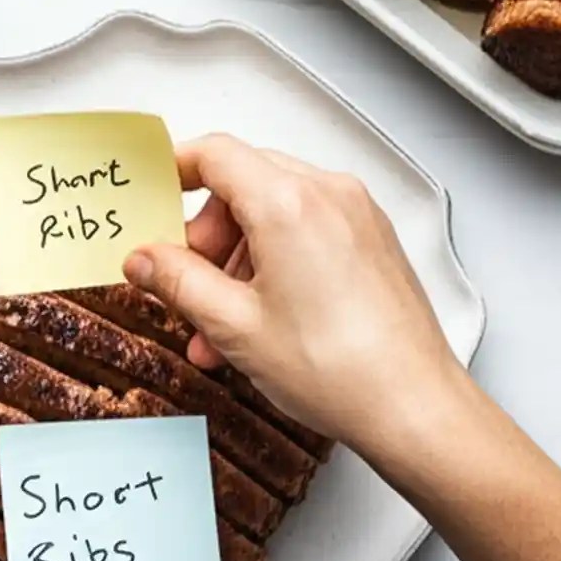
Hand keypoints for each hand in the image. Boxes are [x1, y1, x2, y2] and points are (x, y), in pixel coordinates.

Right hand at [122, 134, 460, 445]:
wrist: (414, 407)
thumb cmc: (343, 370)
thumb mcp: (233, 325)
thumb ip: (176, 281)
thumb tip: (145, 259)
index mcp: (289, 203)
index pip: (215, 154)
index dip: (174, 169)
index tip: (153, 193)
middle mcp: (329, 196)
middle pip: (243, 183)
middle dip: (204, 233)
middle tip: (183, 277)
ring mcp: (357, 216)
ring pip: (273, 210)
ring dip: (236, 257)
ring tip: (220, 320)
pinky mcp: (372, 241)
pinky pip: (306, 230)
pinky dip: (273, 260)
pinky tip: (258, 315)